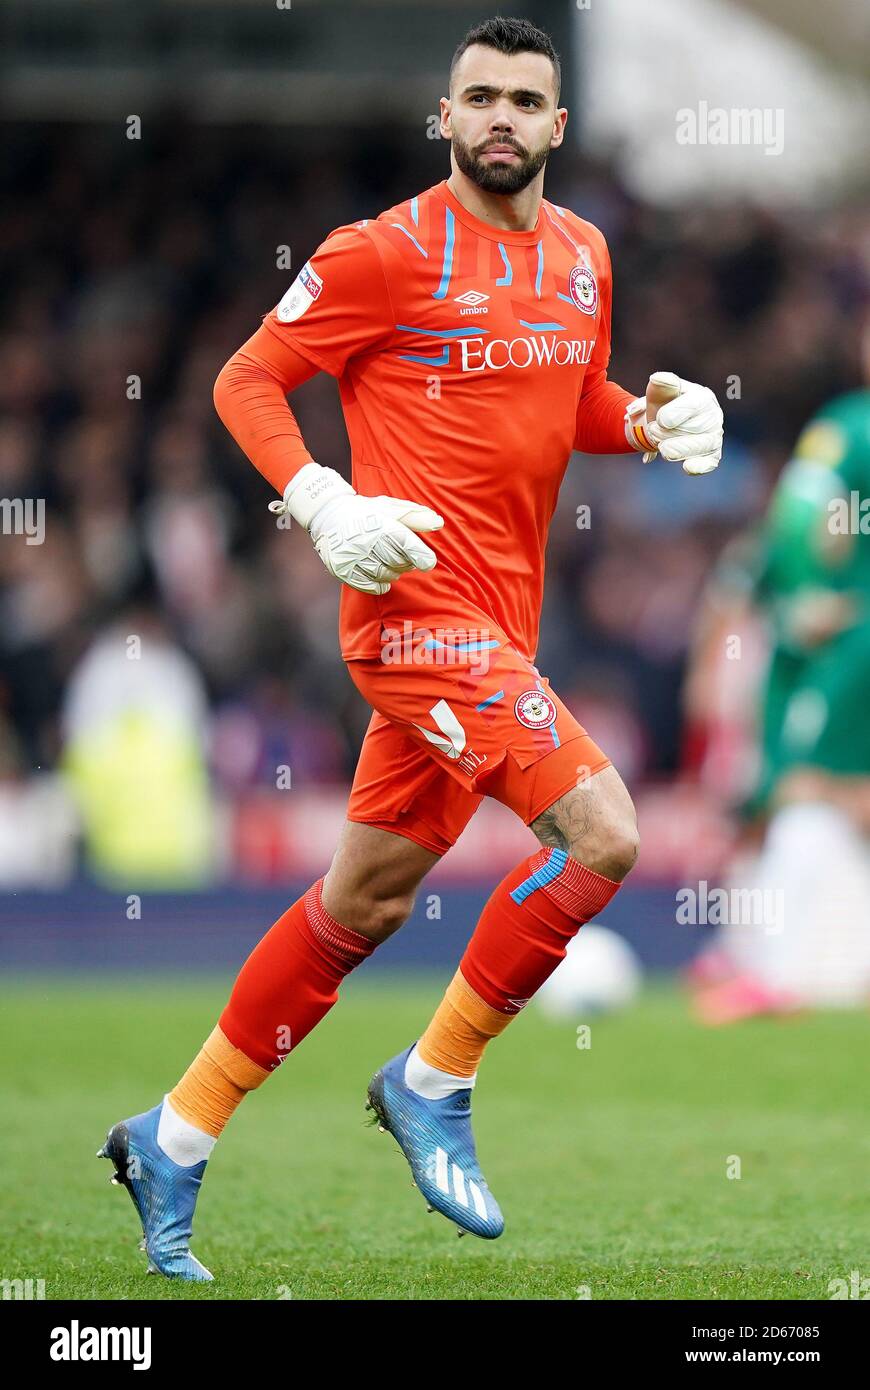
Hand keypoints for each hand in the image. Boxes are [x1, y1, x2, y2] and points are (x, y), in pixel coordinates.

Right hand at [269, 463, 442, 594]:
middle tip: (401, 553)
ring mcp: (353, 557)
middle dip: (406, 560)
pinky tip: (378, 572)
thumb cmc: (366, 513)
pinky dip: (380, 583)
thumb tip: (438, 523)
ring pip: (386, 575)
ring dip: (393, 571)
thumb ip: (415, 517)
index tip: (428, 562)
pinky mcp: (343, 570)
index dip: (420, 555)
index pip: (405, 543)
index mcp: (380, 524)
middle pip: (399, 562)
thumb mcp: (391, 509)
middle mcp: (366, 541)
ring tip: (386, 559)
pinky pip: (371, 586)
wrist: (328, 516)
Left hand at [625, 372, 722, 474]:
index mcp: (702, 397)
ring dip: (677, 449)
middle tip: (652, 430)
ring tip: (662, 448)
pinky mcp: (711, 455)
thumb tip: (658, 378)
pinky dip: (700, 465)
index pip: (693, 405)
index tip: (660, 420)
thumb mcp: (660, 391)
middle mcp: (713, 416)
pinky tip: (688, 467)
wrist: (661, 427)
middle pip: (695, 427)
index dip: (675, 414)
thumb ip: (661, 385)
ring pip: (701, 445)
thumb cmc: (663, 405)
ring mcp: (713, 436)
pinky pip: (710, 462)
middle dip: (668, 432)